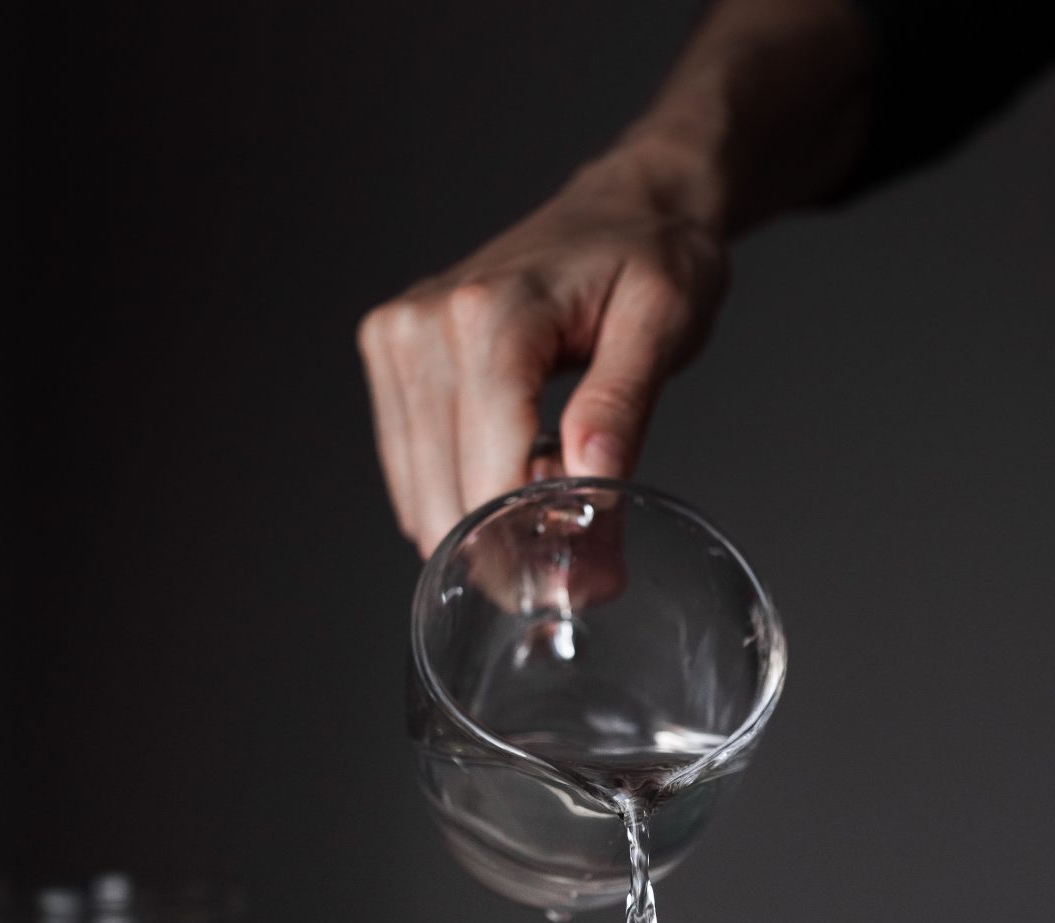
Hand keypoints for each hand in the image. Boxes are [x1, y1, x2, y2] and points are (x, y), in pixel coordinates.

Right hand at [356, 144, 728, 555]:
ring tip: (557, 522)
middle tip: (585, 577)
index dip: (533, 548)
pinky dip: (460, 501)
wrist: (623, 205)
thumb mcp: (663, 323)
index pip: (488, 473)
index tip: (588, 585)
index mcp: (490, 315)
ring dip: (484, 537)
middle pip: (446, 497)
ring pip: (421, 498)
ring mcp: (397, 340)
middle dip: (511, 556)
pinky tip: (515, 484)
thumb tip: (590, 487)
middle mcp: (424, 326)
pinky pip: (411, 472)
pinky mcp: (391, 357)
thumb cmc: (650, 256)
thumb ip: (621, 406)